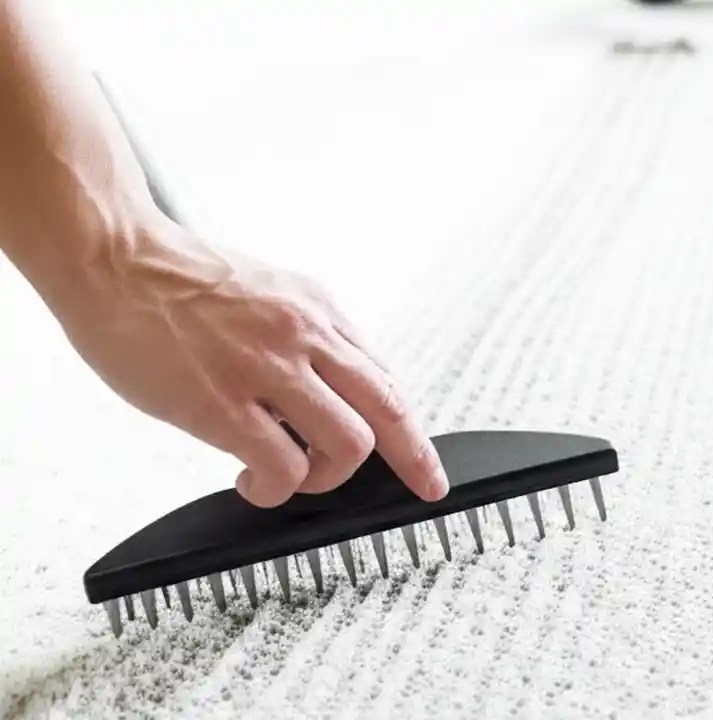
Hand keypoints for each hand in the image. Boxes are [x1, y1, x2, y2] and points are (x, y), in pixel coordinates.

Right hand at [49, 214, 449, 507]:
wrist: (111, 257)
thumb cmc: (175, 281)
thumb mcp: (267, 293)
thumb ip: (305, 339)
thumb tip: (329, 392)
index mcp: (318, 309)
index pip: (385, 378)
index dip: (410, 428)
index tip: (423, 460)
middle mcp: (305, 335)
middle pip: (389, 409)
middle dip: (414, 459)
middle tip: (420, 488)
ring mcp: (267, 370)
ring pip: (349, 444)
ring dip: (327, 477)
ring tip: (292, 477)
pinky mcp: (222, 404)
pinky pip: (282, 468)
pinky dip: (275, 488)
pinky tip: (251, 481)